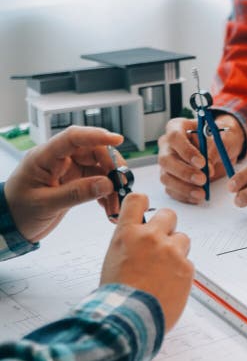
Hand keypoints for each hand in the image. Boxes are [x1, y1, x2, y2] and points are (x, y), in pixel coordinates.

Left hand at [5, 126, 123, 242]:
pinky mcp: (75, 182)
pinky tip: (109, 207)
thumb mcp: (46, 204)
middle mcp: (59, 160)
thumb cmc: (18, 211)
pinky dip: (107, 194)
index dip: (96, 136)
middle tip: (121, 185)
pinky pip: (98, 182)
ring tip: (115, 206)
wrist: (11, 225)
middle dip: (111, 167)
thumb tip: (106, 184)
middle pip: (93, 152)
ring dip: (111, 186)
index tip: (117, 139)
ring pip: (99, 169)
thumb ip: (75, 193)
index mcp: (44, 157)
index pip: (73, 138)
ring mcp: (68, 170)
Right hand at [100, 193, 193, 330]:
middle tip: (161, 243)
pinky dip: (181, 272)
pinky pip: (188, 262)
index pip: (137, 200)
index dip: (143, 203)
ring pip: (183, 238)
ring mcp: (171, 251)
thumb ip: (129, 243)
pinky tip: (169, 284)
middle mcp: (150, 237)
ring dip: (177, 250)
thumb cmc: (116, 295)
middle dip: (167, 226)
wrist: (128, 318)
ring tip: (164, 269)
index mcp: (127, 233)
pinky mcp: (186, 267)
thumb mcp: (113, 260)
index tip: (146, 210)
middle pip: (169, 215)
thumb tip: (140, 240)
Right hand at [157, 114, 244, 203]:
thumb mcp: (224, 139)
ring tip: (202, 193)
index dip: (186, 151)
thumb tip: (207, 166)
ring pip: (166, 176)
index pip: (174, 137)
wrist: (225, 148)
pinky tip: (197, 197)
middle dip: (184, 172)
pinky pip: (171, 189)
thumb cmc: (222, 139)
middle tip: (203, 180)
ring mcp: (167, 162)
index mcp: (178, 127)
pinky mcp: (171, 177)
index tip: (202, 163)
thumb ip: (215, 149)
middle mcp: (168, 145)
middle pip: (166, 160)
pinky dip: (184, 195)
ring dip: (183, 187)